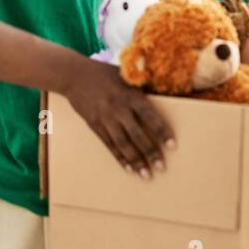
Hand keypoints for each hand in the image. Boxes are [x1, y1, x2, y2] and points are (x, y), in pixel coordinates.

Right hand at [62, 58, 173, 177]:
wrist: (75, 75)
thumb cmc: (107, 74)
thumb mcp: (128, 77)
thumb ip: (145, 87)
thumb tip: (169, 92)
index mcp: (131, 96)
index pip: (151, 117)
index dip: (162, 132)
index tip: (172, 146)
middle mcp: (119, 109)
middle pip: (137, 135)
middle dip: (151, 153)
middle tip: (162, 168)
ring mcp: (105, 119)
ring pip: (123, 144)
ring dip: (135, 161)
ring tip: (146, 175)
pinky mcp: (94, 125)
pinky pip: (109, 145)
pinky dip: (119, 158)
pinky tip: (129, 168)